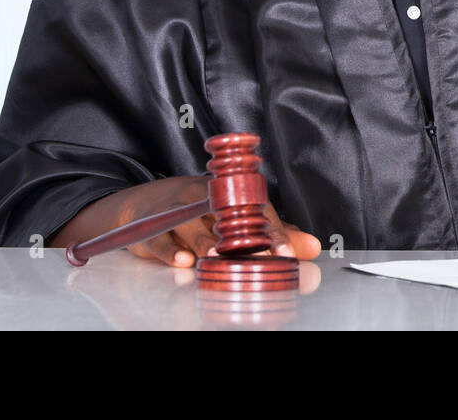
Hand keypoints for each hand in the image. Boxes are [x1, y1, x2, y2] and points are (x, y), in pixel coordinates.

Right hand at [53, 175, 322, 268]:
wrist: (144, 205)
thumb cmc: (198, 212)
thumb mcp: (234, 219)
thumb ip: (273, 234)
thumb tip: (313, 248)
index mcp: (230, 196)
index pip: (257, 211)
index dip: (273, 232)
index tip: (286, 254)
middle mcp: (205, 199)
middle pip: (227, 218)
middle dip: (242, 240)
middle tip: (258, 257)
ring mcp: (176, 212)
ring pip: (192, 226)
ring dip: (205, 242)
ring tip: (217, 256)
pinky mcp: (150, 228)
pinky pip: (161, 239)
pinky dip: (172, 251)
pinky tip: (185, 262)